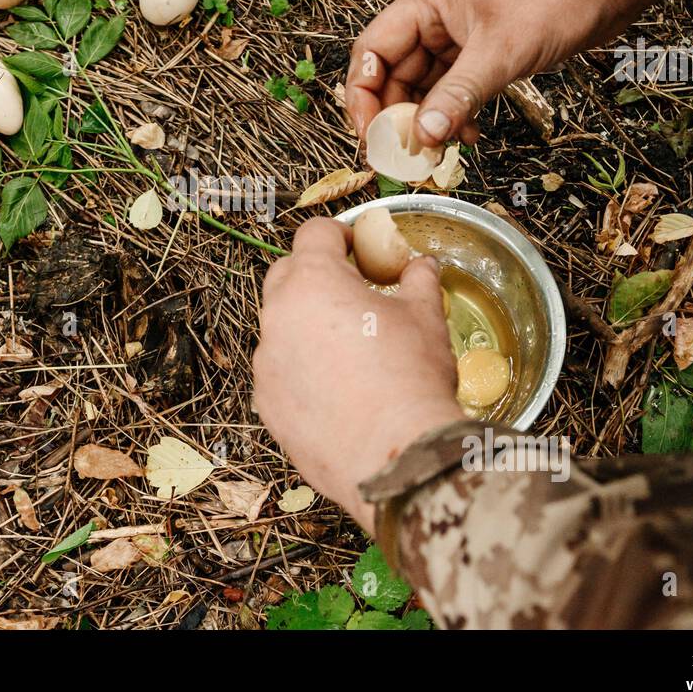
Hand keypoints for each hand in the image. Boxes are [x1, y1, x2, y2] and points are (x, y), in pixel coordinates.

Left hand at [253, 218, 464, 533]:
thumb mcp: (426, 318)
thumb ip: (419, 282)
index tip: (357, 246)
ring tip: (347, 347)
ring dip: (306, 327)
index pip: (314, 234)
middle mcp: (278, 317)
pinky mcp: (267, 405)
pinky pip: (280, 374)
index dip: (339, 233)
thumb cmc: (411, 379)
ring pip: (280, 329)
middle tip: (351, 290)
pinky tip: (335, 389)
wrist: (396, 458)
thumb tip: (423, 267)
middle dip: (314, 275)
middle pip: (286, 276)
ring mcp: (266, 364)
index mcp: (313, 282)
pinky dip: (301, 372)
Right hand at [346, 0, 671, 147]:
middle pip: (394, 73)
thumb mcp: (502, 51)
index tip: (370, 136)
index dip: (363, 96)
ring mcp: (459, 34)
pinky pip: (453, 88)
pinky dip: (455, 113)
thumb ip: (458, 96)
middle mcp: (434, 17)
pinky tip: (468, 134)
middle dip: (397, 116)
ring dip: (429, 120)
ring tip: (439, 152)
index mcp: (426, 2)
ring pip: (424, 85)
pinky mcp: (483, 49)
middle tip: (405, 156)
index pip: (372, 52)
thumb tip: (421, 137)